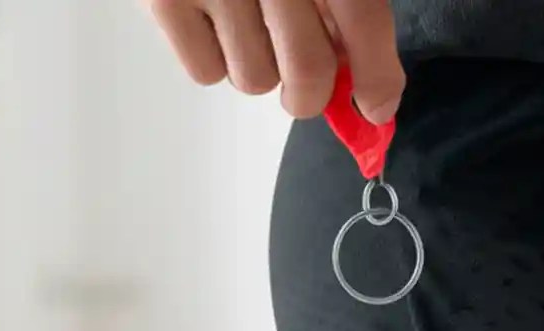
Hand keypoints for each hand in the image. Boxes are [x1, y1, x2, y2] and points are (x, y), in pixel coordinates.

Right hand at [148, 0, 404, 122]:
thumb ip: (340, 4)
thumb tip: (356, 75)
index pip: (363, 19)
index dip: (377, 76)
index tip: (376, 108)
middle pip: (307, 70)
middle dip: (311, 96)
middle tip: (304, 90)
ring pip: (254, 80)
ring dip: (259, 69)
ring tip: (249, 28)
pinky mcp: (166, 2)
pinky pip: (206, 73)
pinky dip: (215, 61)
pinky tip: (214, 23)